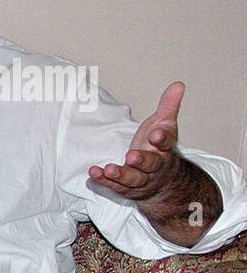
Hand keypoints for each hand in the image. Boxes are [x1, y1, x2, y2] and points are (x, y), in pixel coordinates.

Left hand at [88, 82, 183, 202]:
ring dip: (121, 175)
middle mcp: (156, 167)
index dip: (162, 139)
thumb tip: (178, 84)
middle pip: (151, 165)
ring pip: (134, 179)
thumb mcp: (164, 125)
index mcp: (165, 150)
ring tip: (109, 169)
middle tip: (131, 156)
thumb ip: (168, 106)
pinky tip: (94, 173)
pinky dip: (104, 181)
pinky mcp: (127, 189)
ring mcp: (142, 180)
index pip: (167, 144)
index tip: (156, 134)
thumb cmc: (159, 148)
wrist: (164, 182)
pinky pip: (116, 186)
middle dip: (142, 161)